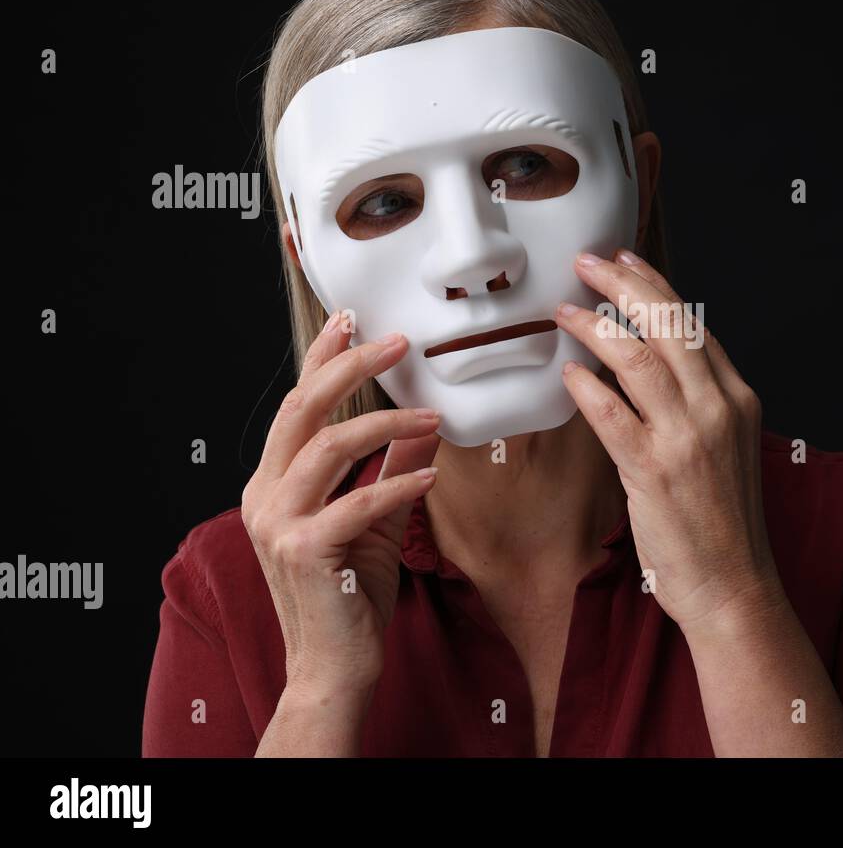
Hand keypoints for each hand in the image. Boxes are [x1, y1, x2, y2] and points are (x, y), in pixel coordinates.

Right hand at [241, 312, 441, 697]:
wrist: (334, 666)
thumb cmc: (348, 592)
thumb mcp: (374, 517)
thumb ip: (391, 467)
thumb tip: (425, 419)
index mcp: (273, 482)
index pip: (297, 406)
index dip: (322, 359)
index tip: (351, 321)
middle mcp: (265, 495)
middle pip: (303, 410)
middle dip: (350, 367)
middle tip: (396, 342)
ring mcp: (279, 522)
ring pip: (330, 445)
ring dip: (388, 423)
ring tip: (432, 414)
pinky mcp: (305, 550)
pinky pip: (359, 500)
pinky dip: (400, 482)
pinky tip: (432, 472)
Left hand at [555, 249, 784, 636]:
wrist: (733, 586)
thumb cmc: (722, 521)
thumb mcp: (724, 447)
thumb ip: (694, 402)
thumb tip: (645, 362)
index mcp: (737, 399)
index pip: (694, 323)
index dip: (655, 285)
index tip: (624, 261)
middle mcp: (718, 408)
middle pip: (668, 325)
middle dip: (623, 284)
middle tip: (587, 262)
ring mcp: (688, 438)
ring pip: (638, 358)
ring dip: (595, 325)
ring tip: (564, 309)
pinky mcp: (656, 471)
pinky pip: (612, 413)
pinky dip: (586, 386)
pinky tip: (566, 372)